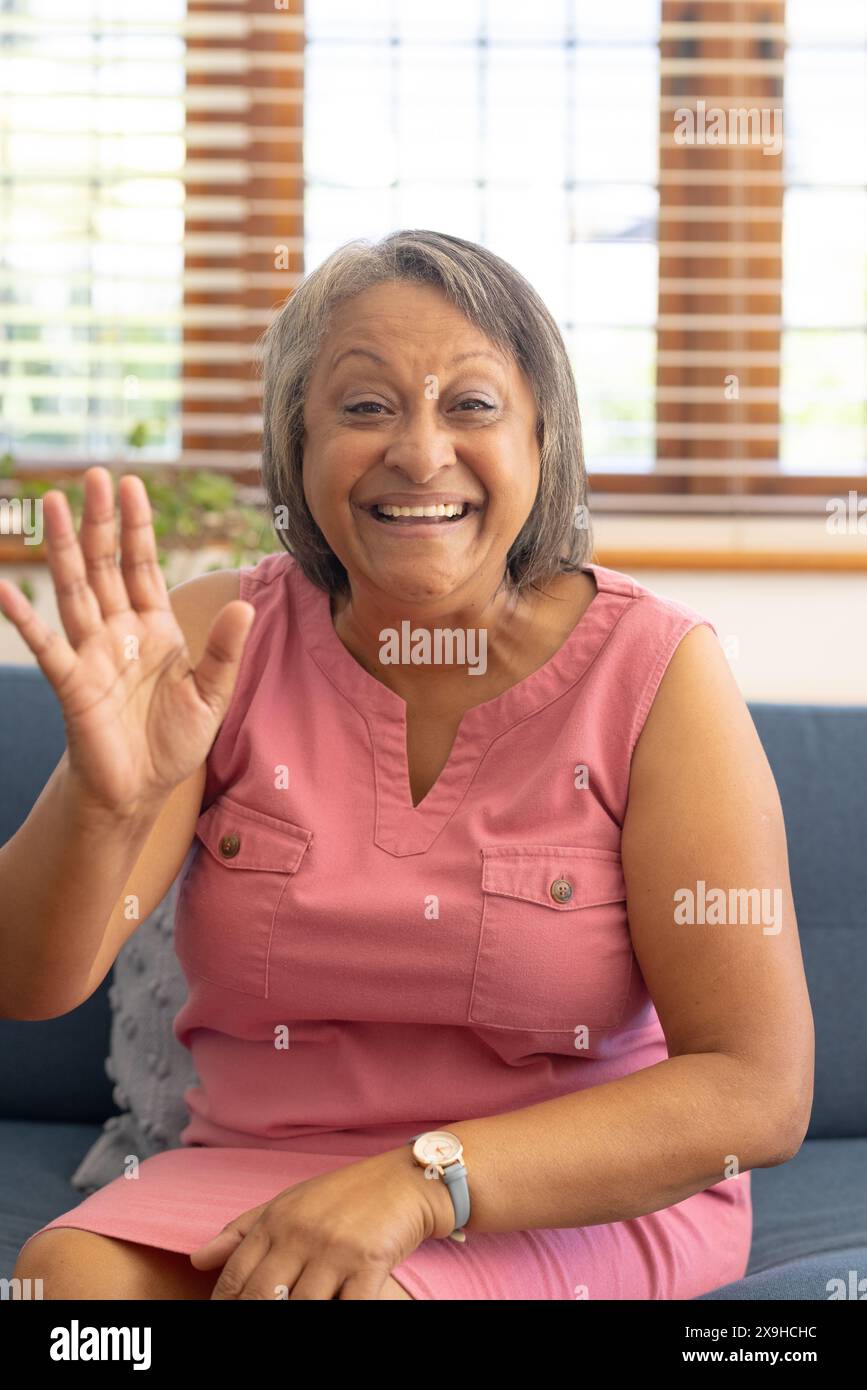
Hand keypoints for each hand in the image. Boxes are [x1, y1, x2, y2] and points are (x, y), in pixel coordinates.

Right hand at [0, 467, 253, 817]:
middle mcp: (119, 631)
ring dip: (62, 547)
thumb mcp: (211, 695)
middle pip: (105, 565)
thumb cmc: (172, 741)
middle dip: (100, 521)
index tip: (132, 484)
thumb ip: (226, 652)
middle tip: (93, 475)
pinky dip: (24, 618)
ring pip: (74, 589)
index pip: (143, 566)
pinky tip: (6, 589)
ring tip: (51, 503)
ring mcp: (91, 653)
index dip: (138, 526)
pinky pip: (46, 645)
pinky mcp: (72, 683)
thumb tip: (245, 607)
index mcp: (155, 628)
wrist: (140, 791)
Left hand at [188, 1147, 455, 1299]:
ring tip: (292, 1322)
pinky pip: (346, 1309)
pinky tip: (333, 1313)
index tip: (223, 1318)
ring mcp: (334, 1250)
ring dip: (295, 1319)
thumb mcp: (289, 1203)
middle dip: (252, 1319)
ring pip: (300, 1308)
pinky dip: (337, 1317)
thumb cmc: (345, 1195)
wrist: (406, 1180)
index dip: (224, 1306)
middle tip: (248, 1339)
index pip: (235, 1276)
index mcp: (276, 1220)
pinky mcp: (368, 1264)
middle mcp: (300, 1234)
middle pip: (260, 1298)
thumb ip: (244, 1231)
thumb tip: (198, 1259)